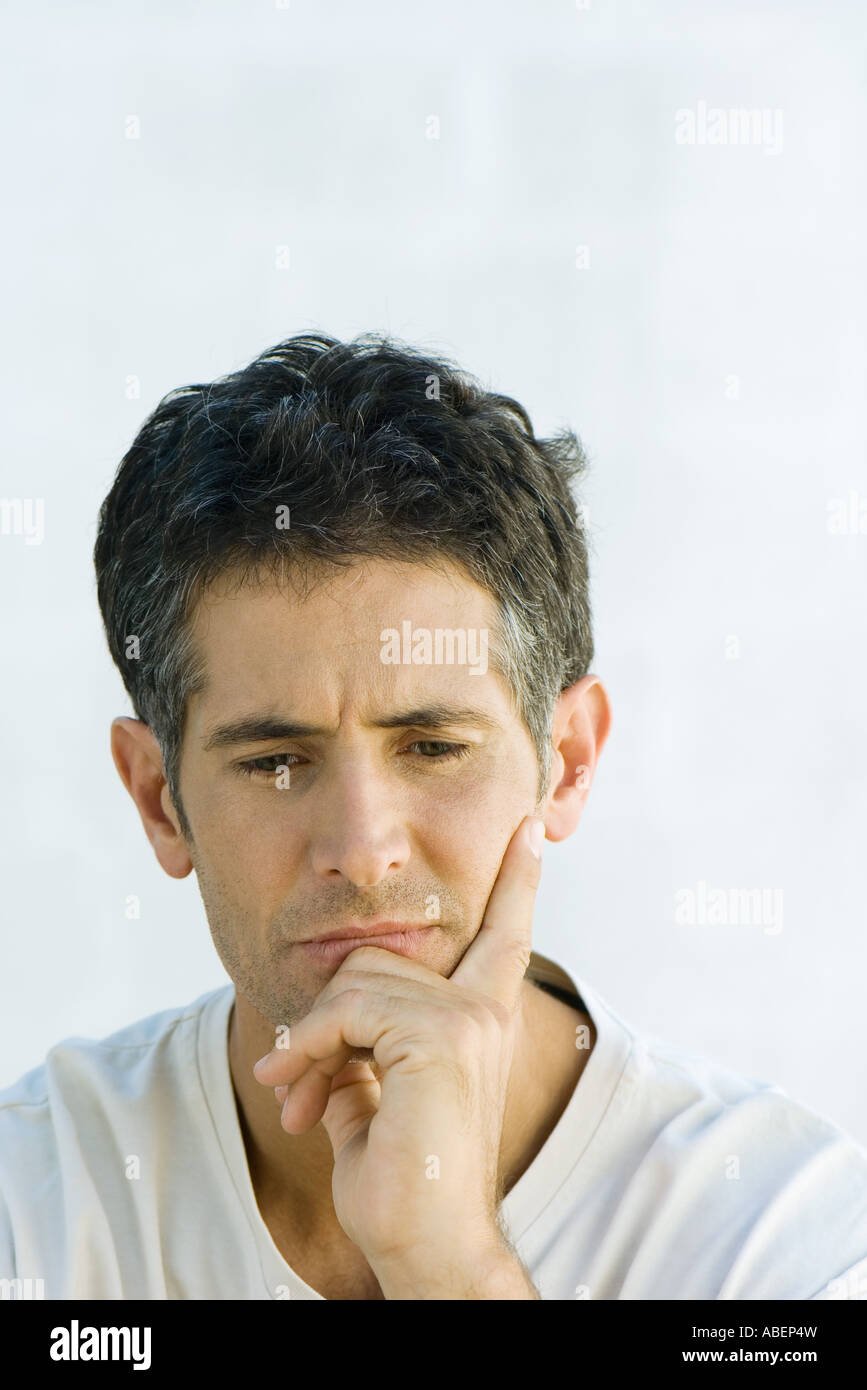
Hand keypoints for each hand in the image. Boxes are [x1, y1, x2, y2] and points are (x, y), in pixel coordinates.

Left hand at [252, 813, 544, 1296]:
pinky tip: (296, 1091)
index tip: (531, 827)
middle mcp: (485, 1009)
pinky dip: (308, 1048)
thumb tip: (326, 1025)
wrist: (430, 1246)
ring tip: (300, 1095)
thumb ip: (370, 1046)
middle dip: (325, 1017)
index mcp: (483, 1018)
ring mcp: (468, 1019)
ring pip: (356, 980)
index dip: (518, 878)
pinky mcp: (440, 1037)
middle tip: (299, 1081)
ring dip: (310, 1040)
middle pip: (379, 958)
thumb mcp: (382, 1098)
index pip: (506, 931)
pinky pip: (347, 1011)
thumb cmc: (407, 1183)